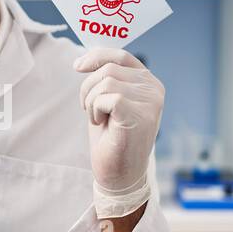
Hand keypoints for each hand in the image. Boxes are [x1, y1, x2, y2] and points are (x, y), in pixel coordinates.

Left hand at [74, 48, 163, 217]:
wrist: (119, 175)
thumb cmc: (112, 140)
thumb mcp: (109, 102)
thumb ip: (107, 80)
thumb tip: (85, 59)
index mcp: (150, 83)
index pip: (122, 56)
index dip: (97, 56)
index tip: (77, 66)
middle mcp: (154, 89)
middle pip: (109, 68)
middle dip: (89, 88)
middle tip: (90, 110)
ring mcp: (150, 101)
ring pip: (105, 81)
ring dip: (91, 101)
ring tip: (98, 119)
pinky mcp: (139, 113)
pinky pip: (105, 96)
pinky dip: (95, 110)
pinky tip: (102, 124)